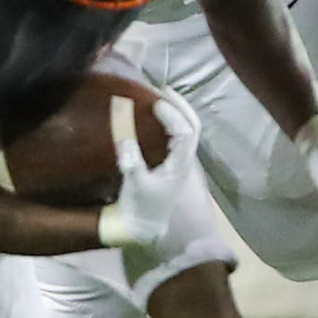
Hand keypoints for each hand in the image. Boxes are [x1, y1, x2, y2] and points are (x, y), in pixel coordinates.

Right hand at [97, 95, 198, 249]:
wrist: (145, 228)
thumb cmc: (141, 207)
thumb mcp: (135, 185)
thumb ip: (131, 162)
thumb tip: (124, 136)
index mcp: (179, 164)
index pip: (184, 132)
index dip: (172, 115)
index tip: (155, 103)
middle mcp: (183, 160)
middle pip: (193, 126)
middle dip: (181, 106)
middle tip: (162, 89)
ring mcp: (178, 162)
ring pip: (187, 131)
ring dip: (177, 113)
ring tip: (159, 99)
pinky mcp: (169, 165)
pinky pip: (175, 137)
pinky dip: (169, 123)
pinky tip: (154, 119)